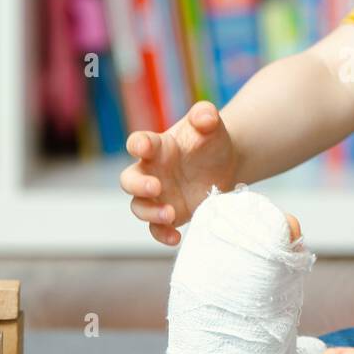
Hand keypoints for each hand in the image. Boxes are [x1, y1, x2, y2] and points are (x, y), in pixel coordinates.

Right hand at [119, 100, 238, 246]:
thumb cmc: (209, 141)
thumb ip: (206, 116)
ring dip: (150, 212)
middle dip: (138, 185)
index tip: (144, 147)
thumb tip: (206, 115)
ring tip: (170, 213)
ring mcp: (157, 196)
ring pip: (139, 207)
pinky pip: (157, 228)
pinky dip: (162, 235)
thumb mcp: (211, 125)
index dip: (138, 145)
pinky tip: (176, 238)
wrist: (224, 164)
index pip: (138, 143)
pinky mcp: (169, 214)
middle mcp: (150, 171)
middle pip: (129, 180)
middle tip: (156, 187)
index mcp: (156, 146)